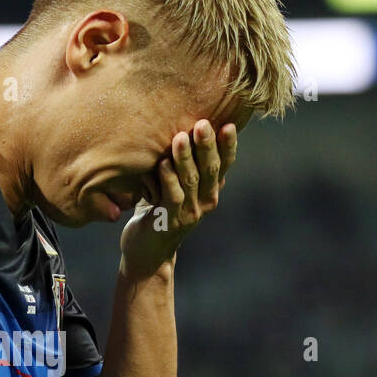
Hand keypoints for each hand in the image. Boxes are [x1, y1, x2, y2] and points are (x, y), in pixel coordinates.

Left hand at [120, 118, 237, 280]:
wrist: (147, 252)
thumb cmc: (158, 211)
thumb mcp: (174, 185)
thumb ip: (182, 164)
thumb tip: (180, 125)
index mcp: (210, 190)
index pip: (224, 164)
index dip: (228, 145)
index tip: (229, 124)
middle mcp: (205, 201)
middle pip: (210, 169)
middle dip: (207, 145)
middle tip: (204, 123)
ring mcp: (189, 213)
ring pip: (191, 181)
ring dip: (185, 158)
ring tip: (180, 137)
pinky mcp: (170, 221)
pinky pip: (172, 197)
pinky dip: (168, 179)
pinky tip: (162, 164)